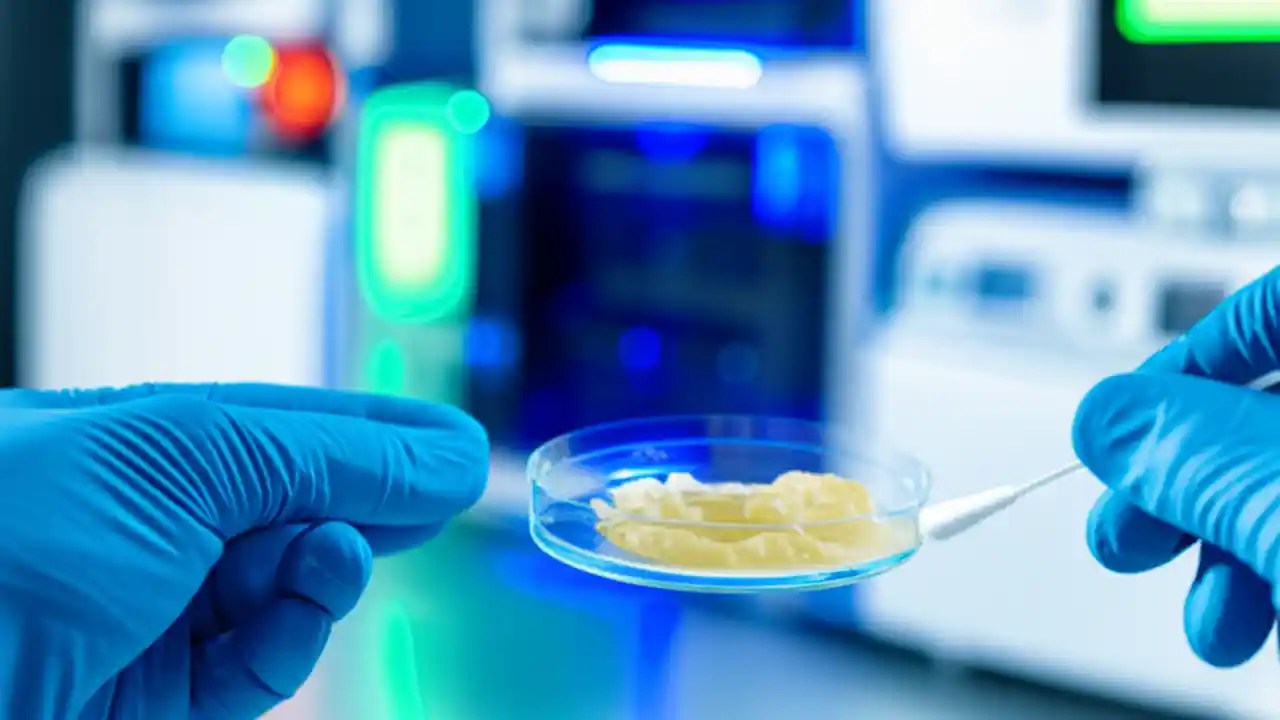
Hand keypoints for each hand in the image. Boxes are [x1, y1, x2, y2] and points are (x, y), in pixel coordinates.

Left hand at [0, 383, 487, 718]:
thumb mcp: (184, 454)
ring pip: (288, 592)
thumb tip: (447, 457)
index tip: (454, 446)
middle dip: (363, 504)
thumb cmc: (7, 528)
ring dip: (328, 572)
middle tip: (435, 501)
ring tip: (336, 557)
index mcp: (142, 439)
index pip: (284, 425)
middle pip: (297, 509)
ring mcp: (156, 612)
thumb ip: (326, 455)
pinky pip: (261, 664)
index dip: (373, 433)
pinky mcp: (159, 698)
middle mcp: (152, 522)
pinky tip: (302, 604)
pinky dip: (294, 636)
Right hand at [1073, 267, 1279, 667]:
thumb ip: (1193, 453)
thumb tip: (1104, 421)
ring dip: (1227, 553)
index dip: (1178, 371)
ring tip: (1210, 622)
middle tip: (1131, 536)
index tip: (1119, 433)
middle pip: (1266, 410)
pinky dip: (1279, 571)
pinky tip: (1257, 621)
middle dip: (1183, 485)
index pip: (1264, 308)